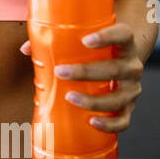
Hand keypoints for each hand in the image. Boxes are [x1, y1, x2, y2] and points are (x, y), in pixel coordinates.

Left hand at [19, 22, 142, 132]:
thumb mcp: (83, 39)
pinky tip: (92, 122)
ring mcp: (132, 89)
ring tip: (69, 97)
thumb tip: (27, 49)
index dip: (107, 37)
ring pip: (118, 97)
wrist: (121, 61)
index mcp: (125, 44)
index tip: (85, 40)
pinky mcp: (128, 108)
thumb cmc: (97, 49)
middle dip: (87, 72)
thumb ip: (56, 40)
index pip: (123, 35)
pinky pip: (123, 120)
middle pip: (116, 69)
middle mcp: (132, 66)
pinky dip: (109, 124)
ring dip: (94, 100)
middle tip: (61, 71)